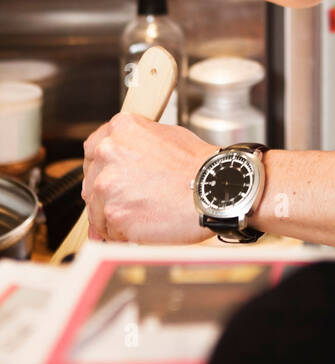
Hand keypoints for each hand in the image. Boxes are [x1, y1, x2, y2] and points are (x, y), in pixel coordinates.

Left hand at [82, 113, 218, 244]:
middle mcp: (108, 153)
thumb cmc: (197, 166)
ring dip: (115, 217)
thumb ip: (137, 142)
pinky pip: (109, 231)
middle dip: (108, 196)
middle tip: (134, 201)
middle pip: (92, 182)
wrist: (213, 191)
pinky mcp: (113, 215)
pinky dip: (123, 234)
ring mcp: (107, 185)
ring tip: (144, 216)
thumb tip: (124, 157)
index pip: (93, 150)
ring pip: (97, 210)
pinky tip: (145, 227)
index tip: (111, 178)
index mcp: (121, 129)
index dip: (102, 168)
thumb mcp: (168, 135)